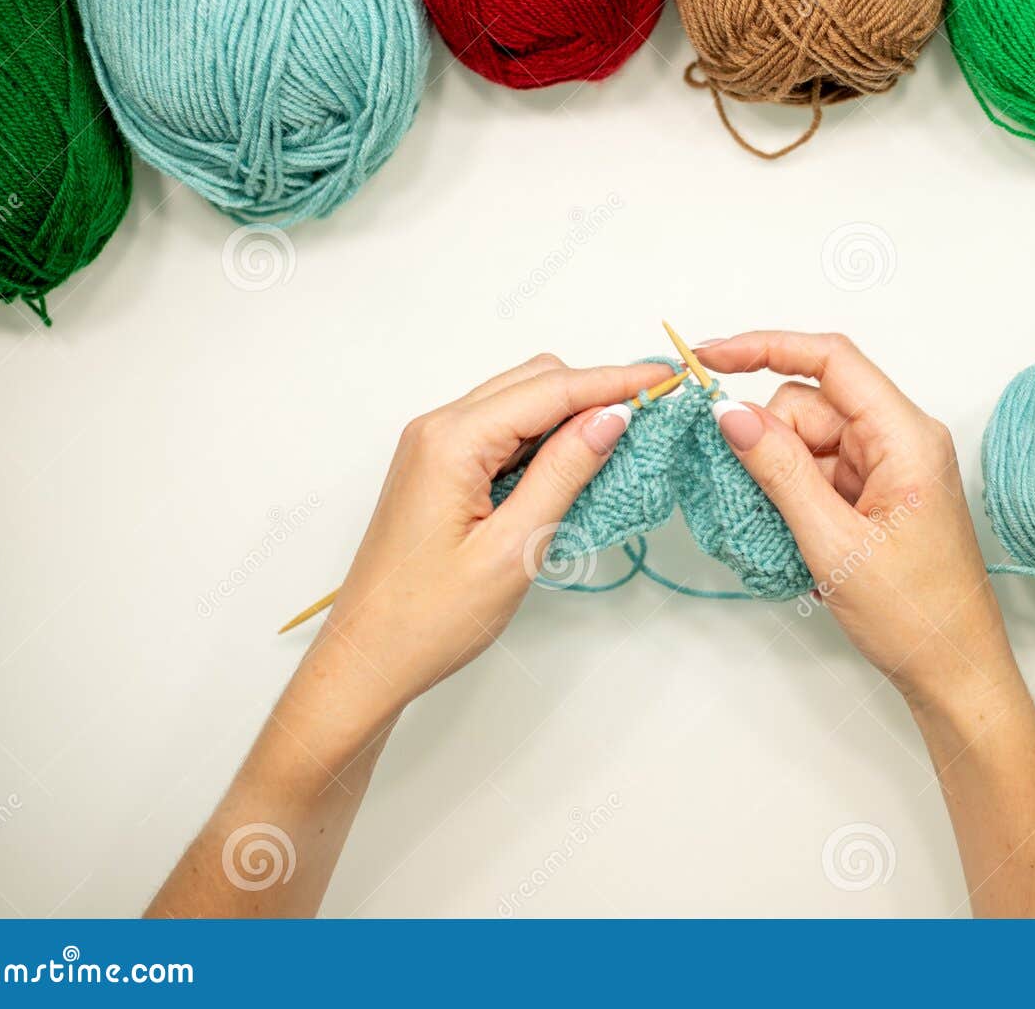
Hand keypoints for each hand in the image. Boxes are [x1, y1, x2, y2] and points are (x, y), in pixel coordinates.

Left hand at [291, 354, 674, 742]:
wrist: (369, 657)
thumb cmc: (429, 618)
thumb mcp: (513, 548)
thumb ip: (563, 474)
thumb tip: (610, 418)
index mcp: (451, 442)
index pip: (550, 389)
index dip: (613, 381)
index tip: (664, 377)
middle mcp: (437, 430)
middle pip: (533, 381)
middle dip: (594, 389)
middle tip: (652, 412)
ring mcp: (434, 448)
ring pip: (518, 403)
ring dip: (570, 413)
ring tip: (622, 440)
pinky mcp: (438, 469)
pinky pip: (501, 432)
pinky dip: (542, 439)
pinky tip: (573, 464)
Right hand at [696, 332, 1008, 708]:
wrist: (952, 671)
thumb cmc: (916, 614)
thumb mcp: (834, 541)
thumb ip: (779, 471)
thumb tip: (731, 414)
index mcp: (906, 437)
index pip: (831, 359)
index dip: (766, 347)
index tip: (711, 359)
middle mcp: (900, 440)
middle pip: (810, 403)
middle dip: (769, 440)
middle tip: (754, 497)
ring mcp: (888, 467)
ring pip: (806, 441)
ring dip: (779, 476)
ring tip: (787, 535)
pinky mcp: (875, 494)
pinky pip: (817, 472)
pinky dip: (793, 496)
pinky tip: (795, 540)